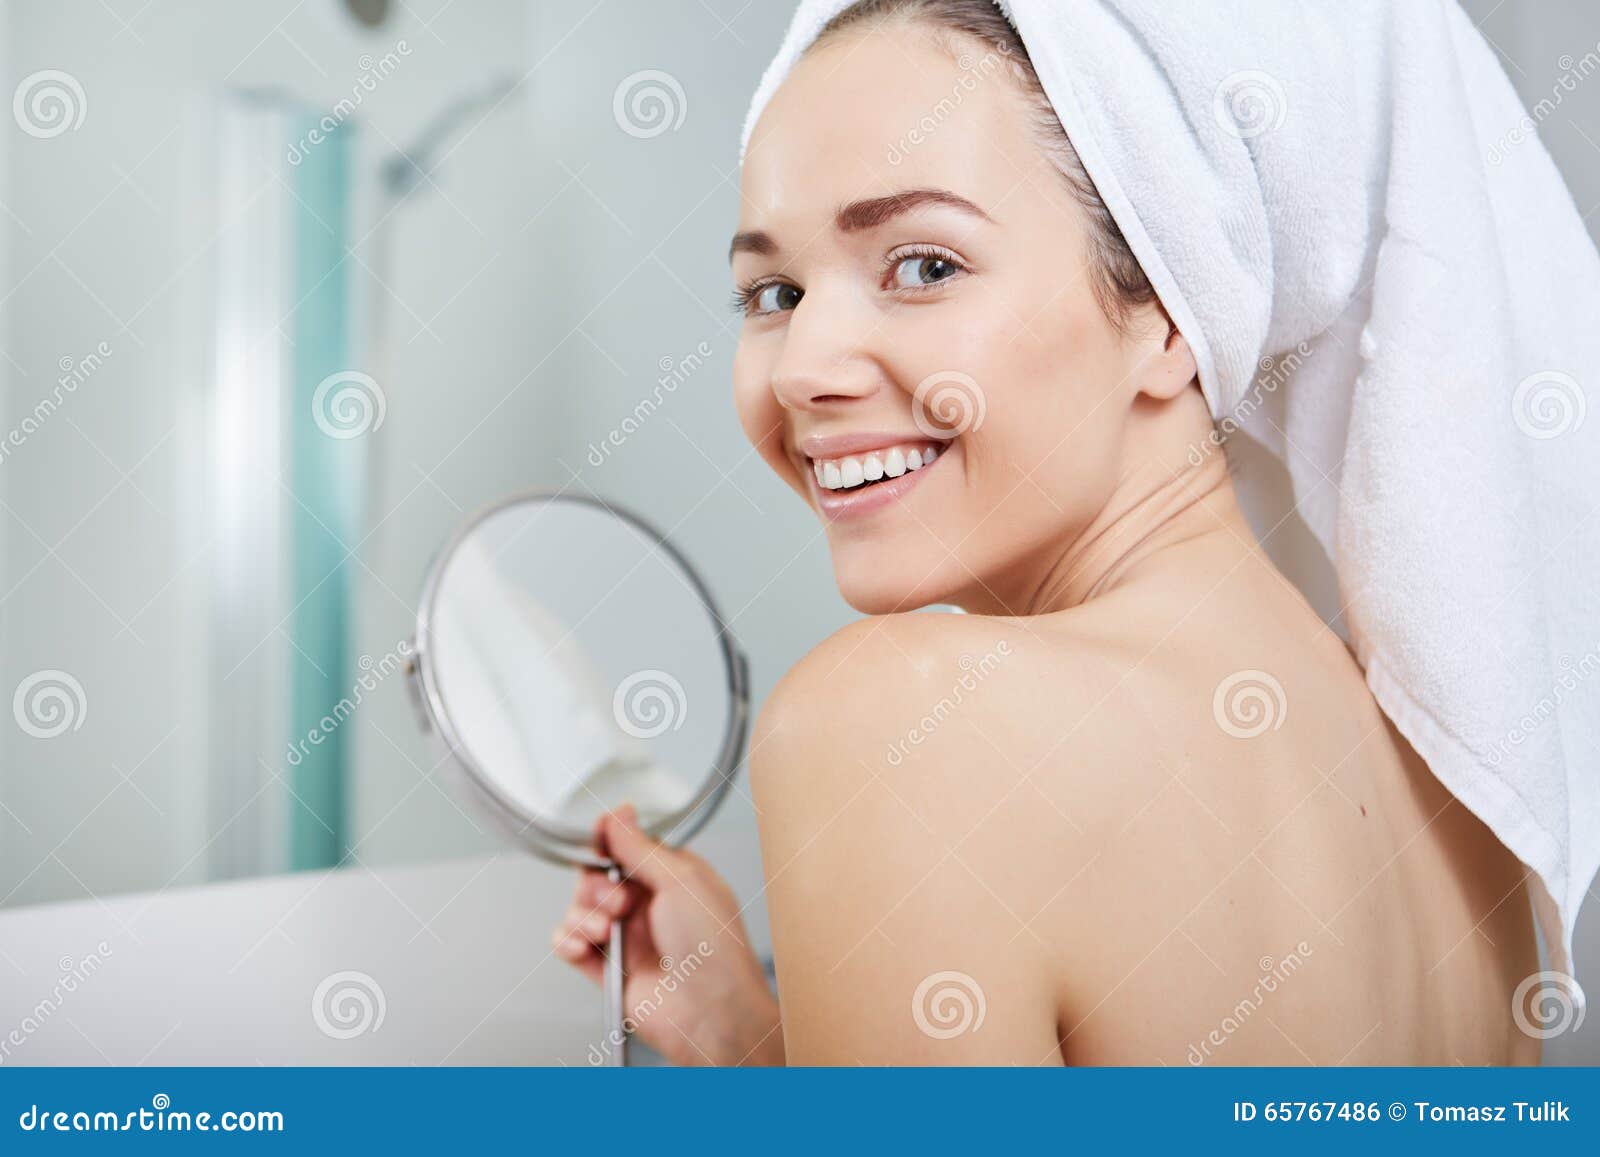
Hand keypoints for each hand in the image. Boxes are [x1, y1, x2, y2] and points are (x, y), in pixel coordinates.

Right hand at [551, 805, 783, 1065]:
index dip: (608, 843)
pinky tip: (583, 945)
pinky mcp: (610, 971)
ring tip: (607, 931)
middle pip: (597, 878)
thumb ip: (641, 847)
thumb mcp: (681, 881)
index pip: (628, 849)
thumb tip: (619, 814)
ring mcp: (629, 939)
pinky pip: (572, 946)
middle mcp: (650, 907)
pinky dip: (569, 941)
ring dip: (584, 916)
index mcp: (674, 879)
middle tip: (617, 901)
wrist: (712, 1012)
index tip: (598, 840)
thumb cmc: (715, 950)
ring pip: (581, 911)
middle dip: (596, 885)